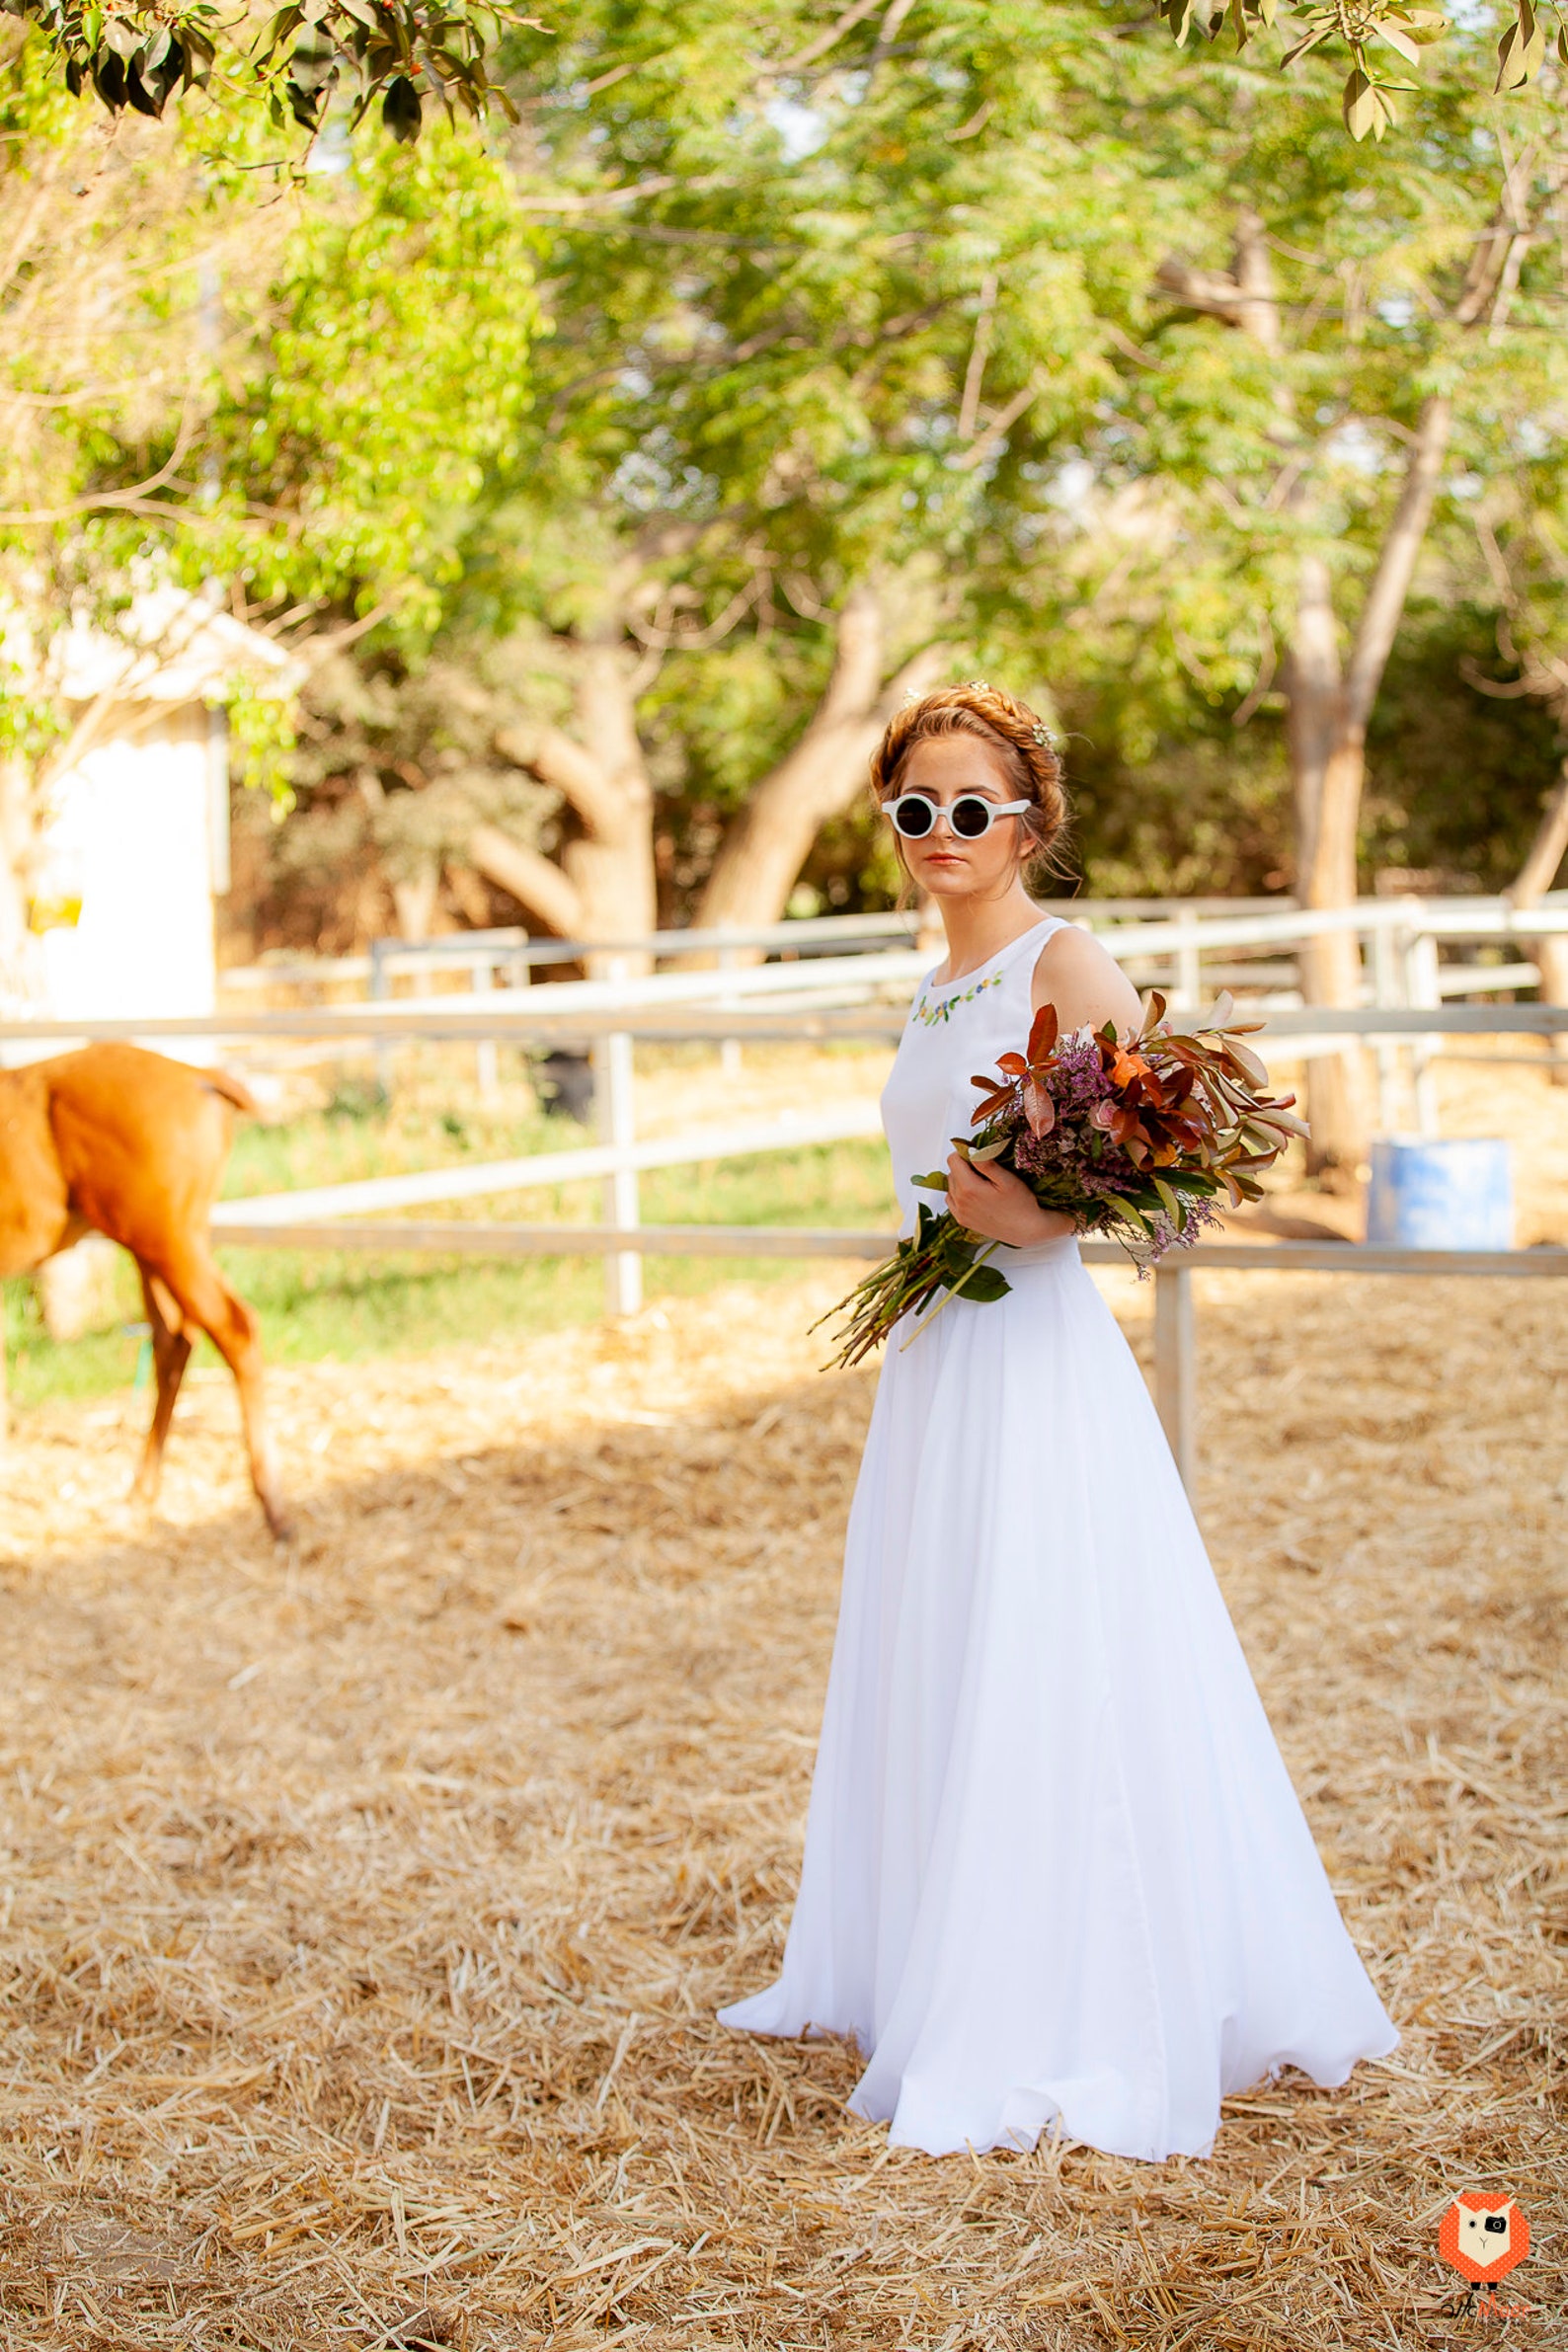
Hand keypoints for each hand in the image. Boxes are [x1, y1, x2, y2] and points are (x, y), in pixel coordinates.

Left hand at [945, 1151, 1076, 1247]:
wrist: (1027, 1230)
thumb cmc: (1021, 1204)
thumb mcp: (1007, 1179)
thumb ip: (986, 1164)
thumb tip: (971, 1151)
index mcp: (969, 1188)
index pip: (953, 1160)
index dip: (964, 1153)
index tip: (978, 1155)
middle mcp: (960, 1201)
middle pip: (952, 1172)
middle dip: (965, 1167)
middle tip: (985, 1171)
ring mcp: (960, 1213)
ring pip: (951, 1186)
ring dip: (962, 1180)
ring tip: (982, 1184)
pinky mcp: (963, 1220)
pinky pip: (952, 1201)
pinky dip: (959, 1194)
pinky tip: (975, 1195)